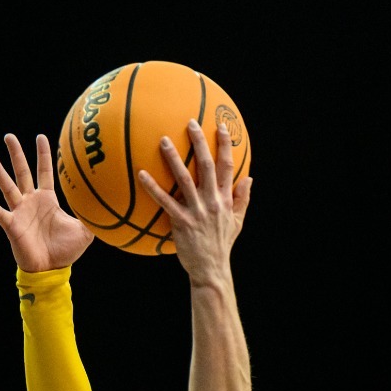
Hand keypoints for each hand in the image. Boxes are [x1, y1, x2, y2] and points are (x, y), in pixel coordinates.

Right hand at [0, 134, 93, 272]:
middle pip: (22, 172)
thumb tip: (111, 205)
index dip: (42, 155)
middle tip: (9, 136)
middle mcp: (31, 202)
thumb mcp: (84, 231)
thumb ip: (93, 217)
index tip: (40, 136)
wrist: (51, 270)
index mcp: (47, 199)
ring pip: (7, 187)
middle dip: (16, 154)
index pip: (44, 171)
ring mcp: (20, 213)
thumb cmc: (65, 251)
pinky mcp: (11, 226)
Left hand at [137, 119, 251, 286]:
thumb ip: (243, 198)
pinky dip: (153, 187)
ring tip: (163, 141)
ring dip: (173, 158)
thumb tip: (249, 178)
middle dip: (199, 142)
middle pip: (206, 165)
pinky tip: (141, 174)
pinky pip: (165, 201)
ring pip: (184, 179)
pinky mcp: (181, 222)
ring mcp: (196, 211)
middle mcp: (212, 201)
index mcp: (225, 198)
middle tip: (190, 123)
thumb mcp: (238, 221)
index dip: (225, 145)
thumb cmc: (222, 244)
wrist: (211, 268)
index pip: (227, 166)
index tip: (221, 127)